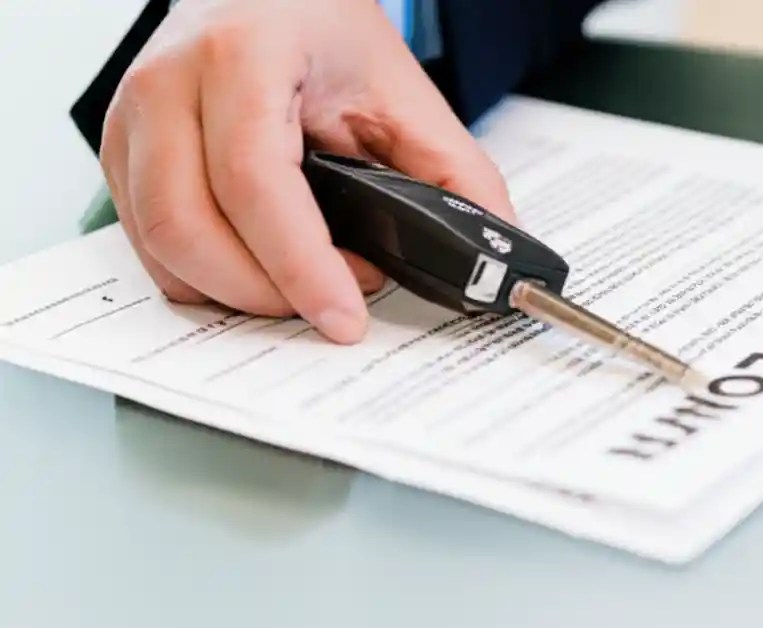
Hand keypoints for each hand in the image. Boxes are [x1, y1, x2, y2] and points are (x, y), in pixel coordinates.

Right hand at [100, 0, 515, 342]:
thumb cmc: (326, 32)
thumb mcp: (405, 94)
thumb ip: (457, 175)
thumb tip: (496, 250)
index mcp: (243, 54)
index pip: (255, 181)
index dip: (300, 265)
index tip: (345, 316)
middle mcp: (168, 81)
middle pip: (187, 226)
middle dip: (264, 292)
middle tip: (333, 303)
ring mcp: (132, 115)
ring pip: (158, 245)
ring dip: (233, 292)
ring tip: (304, 285)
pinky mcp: (122, 150)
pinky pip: (148, 242)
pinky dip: (204, 276)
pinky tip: (259, 270)